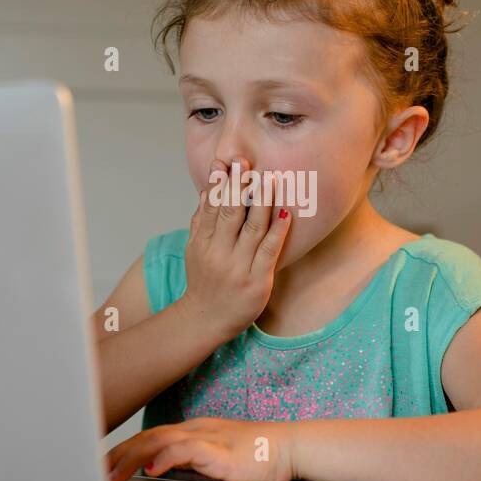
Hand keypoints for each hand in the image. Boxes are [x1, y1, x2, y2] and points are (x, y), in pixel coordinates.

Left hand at [106, 418, 297, 480]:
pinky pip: (184, 450)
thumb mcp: (219, 460)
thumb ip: (194, 462)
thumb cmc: (260, 456)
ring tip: (112, 477)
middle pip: (146, 437)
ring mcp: (206, 437)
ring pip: (157, 441)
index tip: (104, 466)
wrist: (290, 448)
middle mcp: (195, 430)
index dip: (124, 450)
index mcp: (194, 431)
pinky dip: (164, 459)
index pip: (150, 437)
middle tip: (94, 472)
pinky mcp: (218, 449)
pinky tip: (151, 470)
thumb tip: (165, 472)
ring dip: (131, 459)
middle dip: (117, 455)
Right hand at [177, 157, 291, 341]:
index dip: (219, 184)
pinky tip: (285, 214)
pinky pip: (269, 251)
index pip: (212, 208)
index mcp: (203, 243)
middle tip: (245, 162)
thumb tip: (209, 190)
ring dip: (261, 202)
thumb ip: (201, 221)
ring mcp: (239, 267)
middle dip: (238, 186)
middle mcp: (220, 253)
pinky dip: (277, 231)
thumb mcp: (195, 250)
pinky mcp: (258, 281)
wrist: (206, 319)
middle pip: (230, 214)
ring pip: (252, 228)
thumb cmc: (204, 281)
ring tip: (269, 179)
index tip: (224, 163)